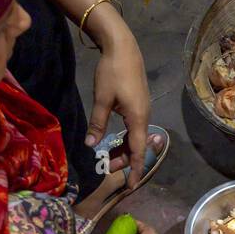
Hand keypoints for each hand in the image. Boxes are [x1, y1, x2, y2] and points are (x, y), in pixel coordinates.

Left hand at [86, 30, 150, 184]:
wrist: (124, 47)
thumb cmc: (113, 72)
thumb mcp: (102, 99)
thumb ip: (97, 123)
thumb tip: (90, 144)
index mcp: (137, 118)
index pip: (138, 151)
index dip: (135, 170)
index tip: (132, 186)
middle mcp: (144, 117)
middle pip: (137, 147)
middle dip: (125, 160)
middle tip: (107, 168)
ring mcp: (143, 111)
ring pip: (136, 138)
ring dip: (124, 149)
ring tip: (109, 157)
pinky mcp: (138, 105)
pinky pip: (134, 129)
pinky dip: (126, 138)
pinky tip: (115, 140)